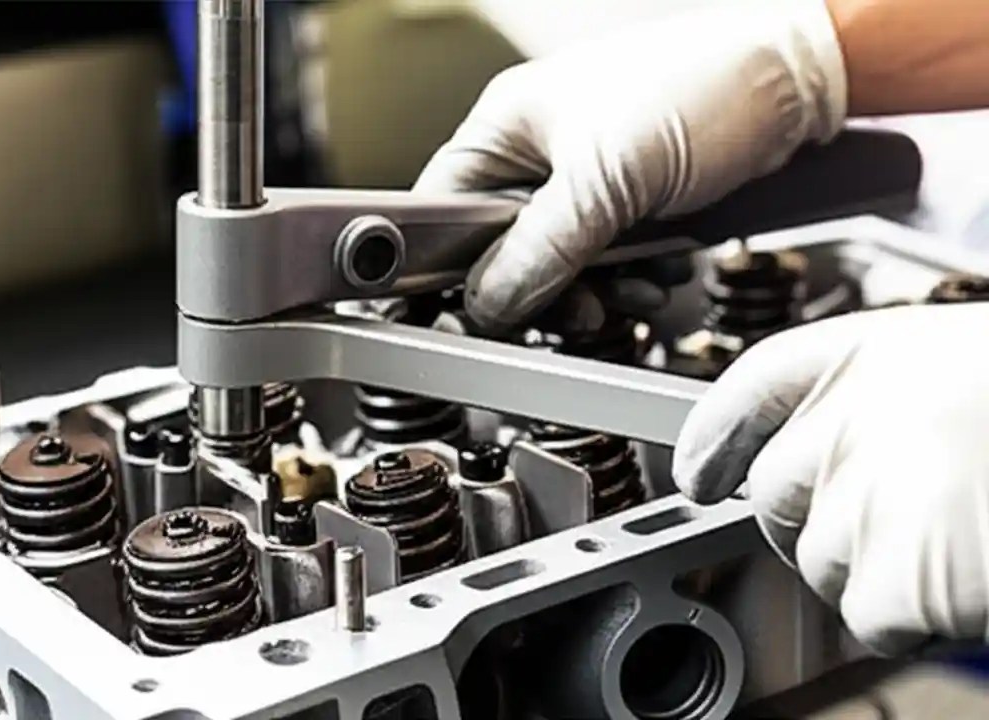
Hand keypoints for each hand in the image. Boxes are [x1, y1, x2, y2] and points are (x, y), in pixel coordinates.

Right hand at [415, 0, 845, 332]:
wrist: (802, 80)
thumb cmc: (707, 86)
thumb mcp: (607, 179)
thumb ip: (539, 249)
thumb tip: (488, 302)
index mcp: (507, 125)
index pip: (443, 210)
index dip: (449, 268)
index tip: (466, 314)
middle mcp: (538, 148)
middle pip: (504, 248)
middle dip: (547, 287)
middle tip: (577, 307)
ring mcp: (585, 173)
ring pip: (559, 261)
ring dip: (599, 287)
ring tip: (637, 284)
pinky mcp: (629, 194)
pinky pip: (606, 256)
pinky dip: (632, 274)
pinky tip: (661, 268)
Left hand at [673, 304, 988, 654]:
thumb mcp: (962, 371)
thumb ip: (887, 403)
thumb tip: (819, 458)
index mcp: (868, 352)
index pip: (752, 388)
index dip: (716, 435)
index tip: (698, 468)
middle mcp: (849, 417)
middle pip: (771, 492)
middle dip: (813, 520)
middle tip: (893, 527)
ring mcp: (864, 496)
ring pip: (815, 561)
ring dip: (871, 571)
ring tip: (958, 542)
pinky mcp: (895, 575)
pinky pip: (868, 616)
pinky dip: (913, 618)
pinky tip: (971, 580)